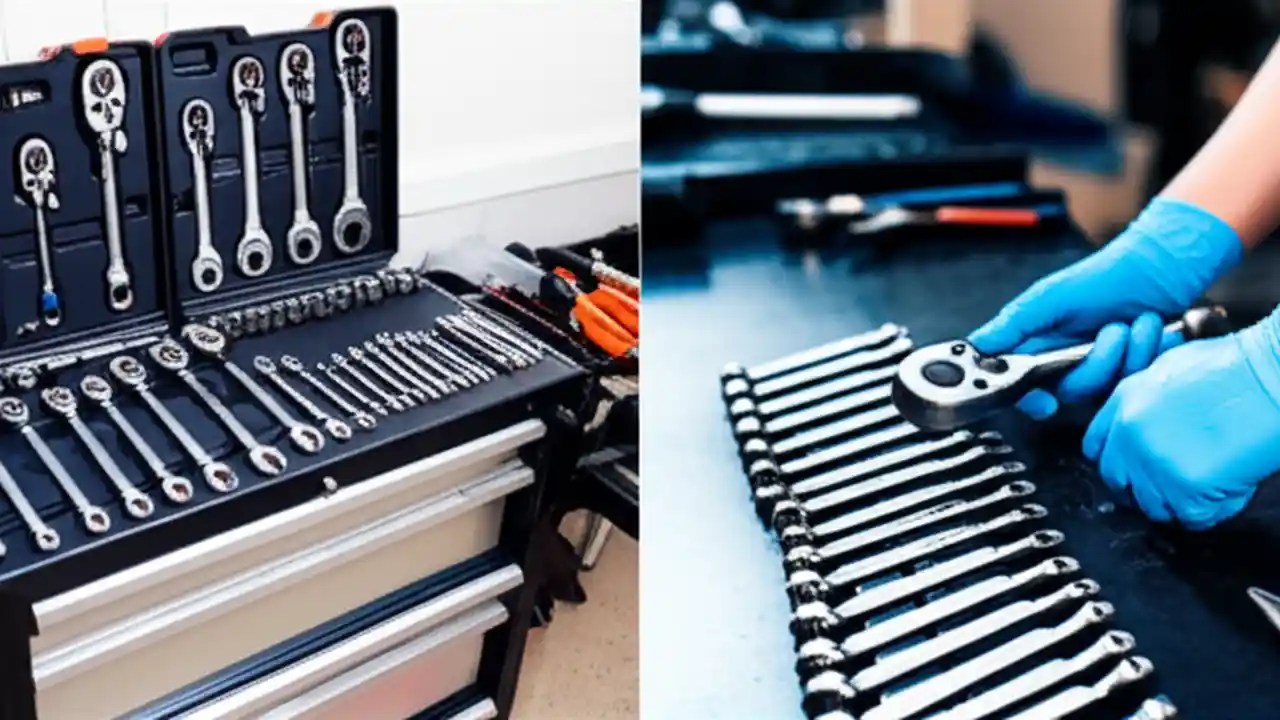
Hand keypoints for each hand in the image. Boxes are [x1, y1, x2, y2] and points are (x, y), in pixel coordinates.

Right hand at [969, 197, 1241, 417]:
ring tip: (1136, 322)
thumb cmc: (1102, 277)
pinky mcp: (1128, 373)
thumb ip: (1012, 324)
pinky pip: (1134, 381)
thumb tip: (976, 346)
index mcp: (1036, 347)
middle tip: (1112, 330)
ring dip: (1127, 352)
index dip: (1028, 399)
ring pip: (1103, 388)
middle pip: (1067, 391)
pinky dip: (1147, 352)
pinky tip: (1149, 329)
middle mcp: (1063, 364)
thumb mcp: (1048, 297)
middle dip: (1095, 364)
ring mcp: (1097, 371)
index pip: (1018, 386)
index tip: (1043, 400)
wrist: (1157, 270)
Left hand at [1083, 312, 1279, 529]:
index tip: (1133, 471)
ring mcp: (1153, 464)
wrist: (1270, 378)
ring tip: (1209, 481)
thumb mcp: (1170, 369)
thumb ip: (1146, 403)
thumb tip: (1145, 423)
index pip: (1096, 448)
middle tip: (1173, 485)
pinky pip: (1191, 517)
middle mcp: (1129, 435)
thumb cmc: (1235, 369)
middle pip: (1117, 482)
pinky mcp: (1183, 488)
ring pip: (1153, 506)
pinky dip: (1211, 510)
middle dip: (1142, 489)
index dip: (1118, 464)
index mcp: (1123, 401)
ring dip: (1178, 502)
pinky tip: (1228, 488)